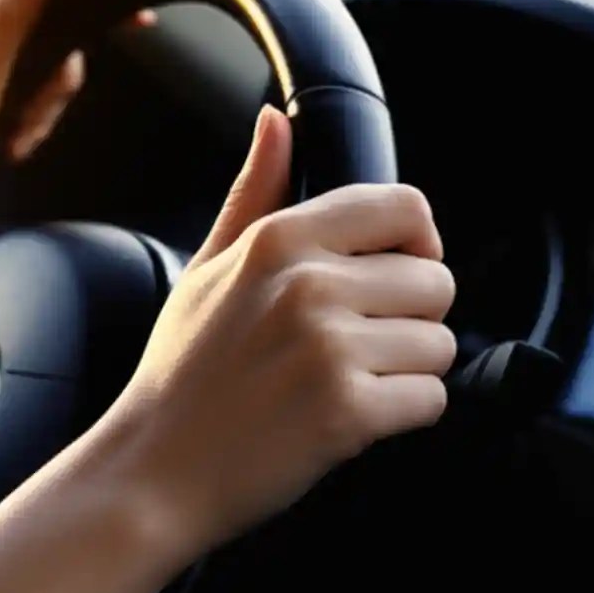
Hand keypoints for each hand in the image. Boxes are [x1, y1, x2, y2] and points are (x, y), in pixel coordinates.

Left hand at [0, 0, 151, 214]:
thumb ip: (12, 15)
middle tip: (37, 117)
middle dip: (52, 78)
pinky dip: (22, 115)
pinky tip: (10, 144)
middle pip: (40, 27)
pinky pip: (13, 85)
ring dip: (38, 104)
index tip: (134, 27)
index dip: (78, 4)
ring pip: (32, 62)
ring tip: (19, 139)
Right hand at [97, 105, 457, 557]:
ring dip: (409, 371)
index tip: (397, 272)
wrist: (153, 471)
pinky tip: (354, 418)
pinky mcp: (347, 412)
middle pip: (436, 281)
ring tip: (349, 382)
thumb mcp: (206, 268)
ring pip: (440, 344)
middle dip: (412, 318)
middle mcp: (308, 284)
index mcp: (279, 240)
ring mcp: (329, 348)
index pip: (406, 208)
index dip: (417, 243)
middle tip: (359, 345)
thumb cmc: (181, 374)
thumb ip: (254, 193)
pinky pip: (431, 399)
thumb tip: (276, 121)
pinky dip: (405, 415)